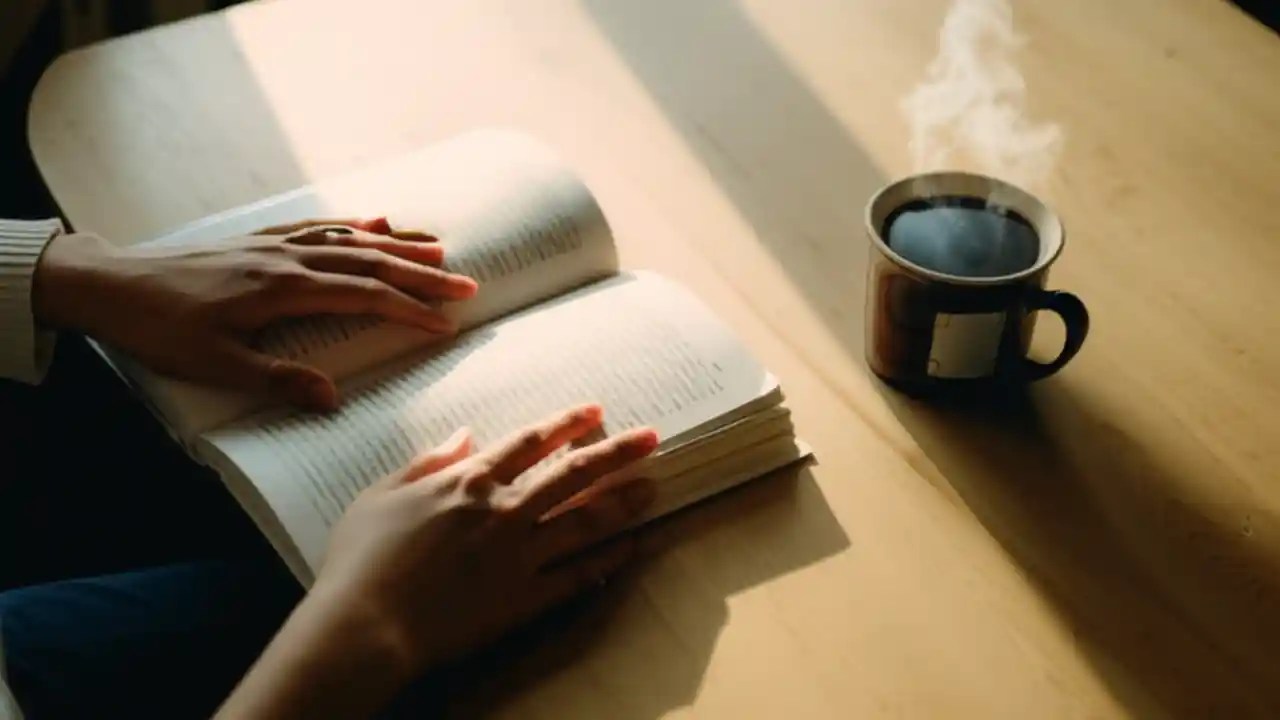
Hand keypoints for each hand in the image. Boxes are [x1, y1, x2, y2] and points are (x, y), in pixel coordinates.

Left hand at [32, 218, 476, 409]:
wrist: (110, 284)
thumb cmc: (160, 330)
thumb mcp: (215, 366)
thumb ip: (277, 381)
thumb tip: (333, 399)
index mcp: (284, 290)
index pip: (364, 296)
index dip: (410, 311)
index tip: (447, 326)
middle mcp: (288, 259)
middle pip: (370, 261)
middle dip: (423, 274)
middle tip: (469, 285)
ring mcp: (274, 244)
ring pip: (350, 238)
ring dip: (398, 244)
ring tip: (440, 249)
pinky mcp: (257, 240)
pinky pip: (318, 226)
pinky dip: (352, 225)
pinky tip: (372, 222)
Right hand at [318, 403, 657, 670]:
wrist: (367, 624)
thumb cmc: (361, 560)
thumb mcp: (380, 495)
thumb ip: (427, 462)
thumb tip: (465, 435)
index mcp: (468, 482)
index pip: (531, 442)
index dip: (567, 423)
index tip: (597, 410)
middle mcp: (503, 510)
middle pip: (572, 473)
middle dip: (616, 451)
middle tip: (652, 438)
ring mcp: (518, 555)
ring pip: (585, 520)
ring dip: (622, 502)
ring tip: (653, 488)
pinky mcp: (524, 598)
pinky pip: (577, 575)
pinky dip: (607, 560)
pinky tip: (632, 548)